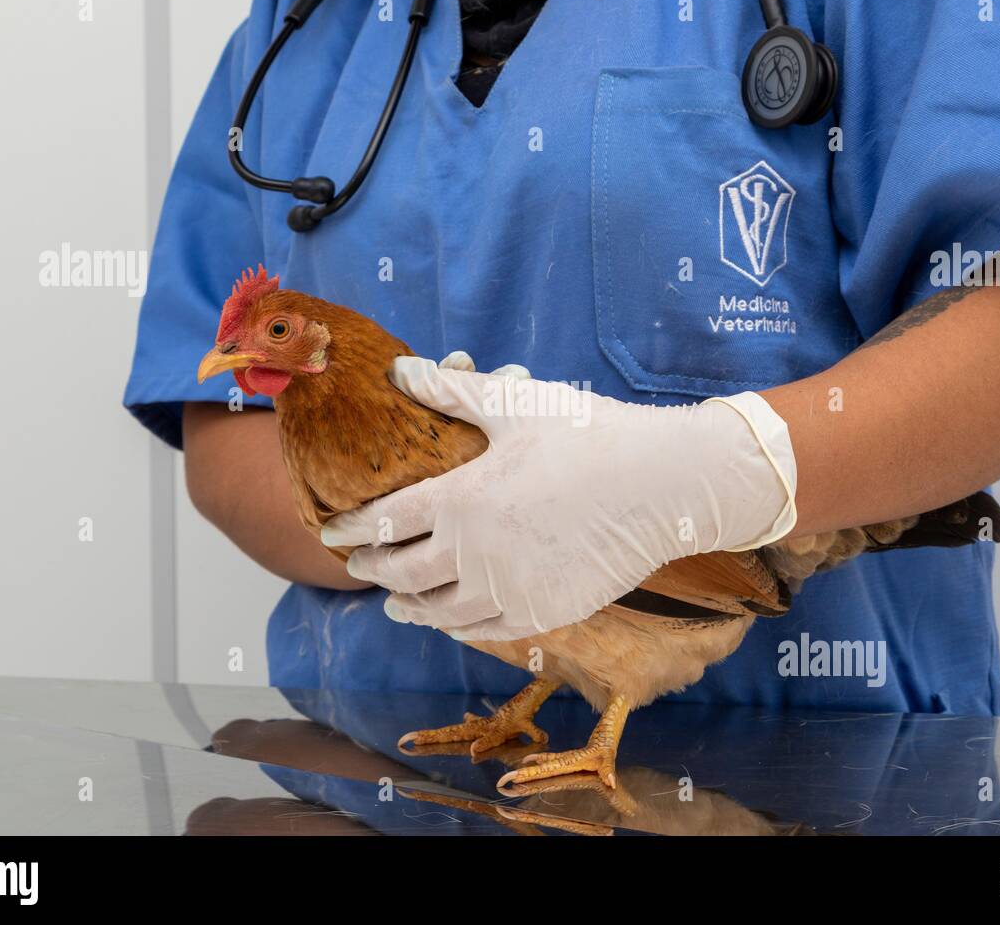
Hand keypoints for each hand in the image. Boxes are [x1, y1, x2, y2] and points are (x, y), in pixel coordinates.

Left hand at [322, 357, 796, 640]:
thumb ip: (455, 392)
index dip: (353, 529)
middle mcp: (475, 554)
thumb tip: (402, 369)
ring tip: (394, 604)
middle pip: (402, 573)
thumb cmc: (592, 436)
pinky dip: (453, 626)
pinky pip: (481, 630)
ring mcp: (508, 591)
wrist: (666, 487)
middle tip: (359, 566)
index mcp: (462, 500)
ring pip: (437, 612)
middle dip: (373, 570)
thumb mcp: (518, 404)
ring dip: (407, 607)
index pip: (386, 522)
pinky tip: (448, 620)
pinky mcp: (542, 614)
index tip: (333, 533)